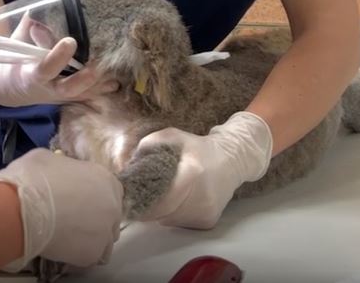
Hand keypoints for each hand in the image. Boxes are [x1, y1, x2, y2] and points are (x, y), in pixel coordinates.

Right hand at [0, 37, 117, 106]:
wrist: (6, 89)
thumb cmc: (12, 62)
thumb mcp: (14, 46)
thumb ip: (26, 30)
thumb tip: (35, 12)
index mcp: (30, 75)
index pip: (45, 68)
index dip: (57, 57)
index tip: (70, 41)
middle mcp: (46, 88)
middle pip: (66, 89)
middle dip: (83, 81)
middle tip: (98, 69)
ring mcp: (57, 96)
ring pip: (79, 96)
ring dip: (98, 88)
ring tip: (116, 80)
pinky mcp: (65, 99)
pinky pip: (84, 98)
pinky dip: (99, 93)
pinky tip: (116, 87)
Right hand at [0, 148, 124, 269]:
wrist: (22, 208)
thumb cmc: (34, 178)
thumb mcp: (49, 160)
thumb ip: (64, 169)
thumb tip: (57, 175)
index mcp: (105, 179)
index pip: (110, 191)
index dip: (94, 197)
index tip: (79, 201)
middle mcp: (113, 206)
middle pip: (110, 217)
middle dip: (94, 219)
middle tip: (71, 220)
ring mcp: (105, 232)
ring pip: (104, 241)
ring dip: (90, 239)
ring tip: (66, 237)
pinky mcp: (92, 254)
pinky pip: (90, 257)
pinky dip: (77, 254)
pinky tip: (61, 248)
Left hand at [133, 111, 272, 229]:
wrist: (232, 160)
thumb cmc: (199, 148)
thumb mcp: (173, 137)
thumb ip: (148, 146)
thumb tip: (128, 166)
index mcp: (191, 173)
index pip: (159, 199)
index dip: (142, 201)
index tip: (131, 196)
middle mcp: (200, 197)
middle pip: (161, 213)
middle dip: (147, 206)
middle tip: (140, 195)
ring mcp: (205, 212)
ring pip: (169, 220)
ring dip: (159, 211)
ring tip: (161, 194)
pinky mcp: (208, 222)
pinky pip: (180, 223)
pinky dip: (173, 214)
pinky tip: (177, 200)